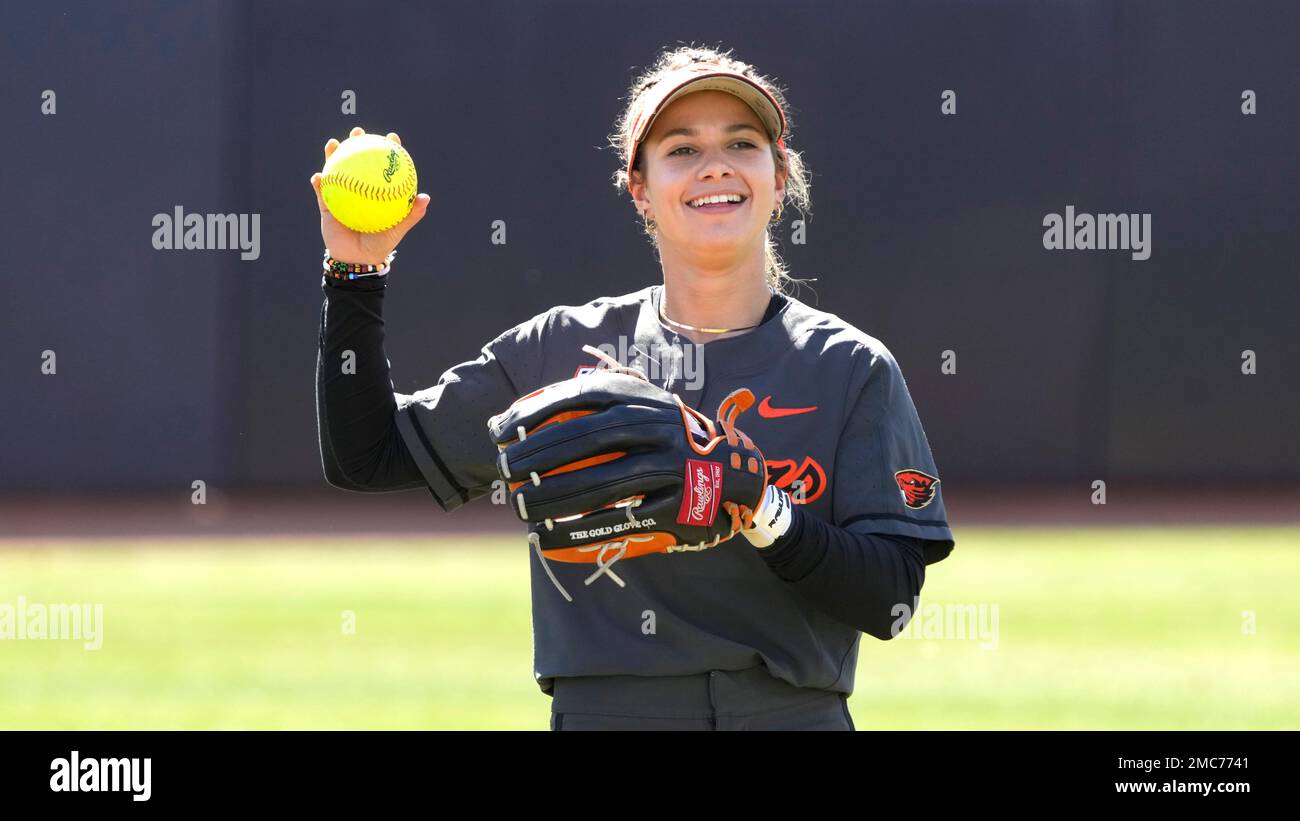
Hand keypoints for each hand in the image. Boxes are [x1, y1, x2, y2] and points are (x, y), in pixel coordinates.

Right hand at [309, 127, 430, 265]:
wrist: (357, 259)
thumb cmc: (379, 244)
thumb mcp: (397, 230)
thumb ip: (411, 214)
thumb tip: (424, 197)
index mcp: (377, 190)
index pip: (383, 166)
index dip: (388, 149)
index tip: (392, 137)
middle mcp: (360, 187)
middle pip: (357, 159)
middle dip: (357, 142)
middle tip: (358, 132)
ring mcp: (342, 193)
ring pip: (336, 169)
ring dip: (332, 154)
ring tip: (333, 143)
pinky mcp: (327, 204)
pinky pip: (322, 190)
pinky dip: (319, 182)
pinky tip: (319, 176)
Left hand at [487, 346, 768, 599]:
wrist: (738, 476)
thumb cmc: (668, 442)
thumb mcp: (641, 410)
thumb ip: (590, 408)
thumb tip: (512, 418)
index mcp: (646, 398)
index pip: (582, 396)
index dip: (537, 412)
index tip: (501, 430)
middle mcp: (661, 427)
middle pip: (587, 439)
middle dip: (538, 456)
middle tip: (504, 470)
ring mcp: (672, 468)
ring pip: (602, 483)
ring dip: (554, 497)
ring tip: (521, 506)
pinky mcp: (677, 508)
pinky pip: (621, 521)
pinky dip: (580, 532)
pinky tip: (548, 538)